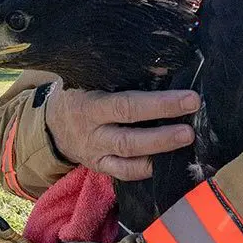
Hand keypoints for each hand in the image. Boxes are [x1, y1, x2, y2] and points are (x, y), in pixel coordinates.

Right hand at [45, 87, 199, 180]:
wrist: (52, 123)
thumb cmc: (79, 93)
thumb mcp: (91, 79)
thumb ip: (119, 76)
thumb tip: (161, 69)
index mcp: (90, 106)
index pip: (127, 106)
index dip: (159, 104)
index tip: (189, 98)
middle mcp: (93, 134)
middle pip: (130, 138)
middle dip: (163, 135)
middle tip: (191, 129)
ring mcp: (96, 154)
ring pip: (129, 159)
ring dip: (159, 152)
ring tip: (186, 143)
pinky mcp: (100, 168)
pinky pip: (125, 173)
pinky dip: (146, 170)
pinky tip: (168, 162)